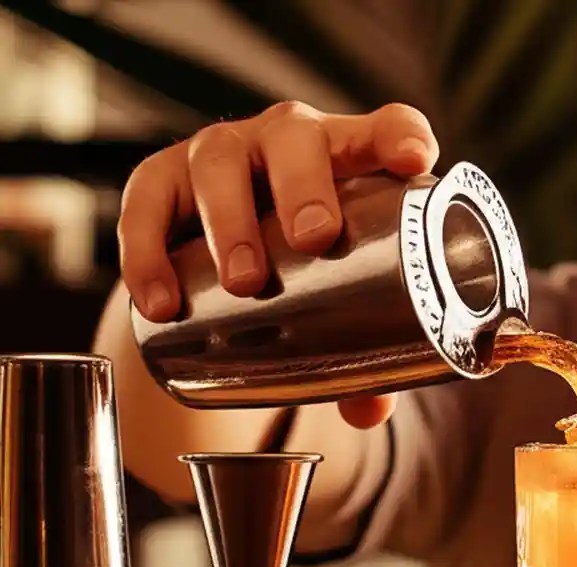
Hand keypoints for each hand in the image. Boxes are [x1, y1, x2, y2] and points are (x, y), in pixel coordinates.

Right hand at [118, 100, 438, 426]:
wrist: (225, 242)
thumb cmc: (309, 257)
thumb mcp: (343, 287)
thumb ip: (369, 350)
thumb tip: (369, 410)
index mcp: (351, 155)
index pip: (387, 129)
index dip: (401, 137)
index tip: (412, 160)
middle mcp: (285, 140)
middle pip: (296, 139)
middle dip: (306, 186)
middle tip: (314, 238)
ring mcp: (221, 152)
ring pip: (220, 164)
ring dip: (231, 220)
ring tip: (245, 280)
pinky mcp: (160, 179)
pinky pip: (147, 205)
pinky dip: (149, 252)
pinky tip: (161, 302)